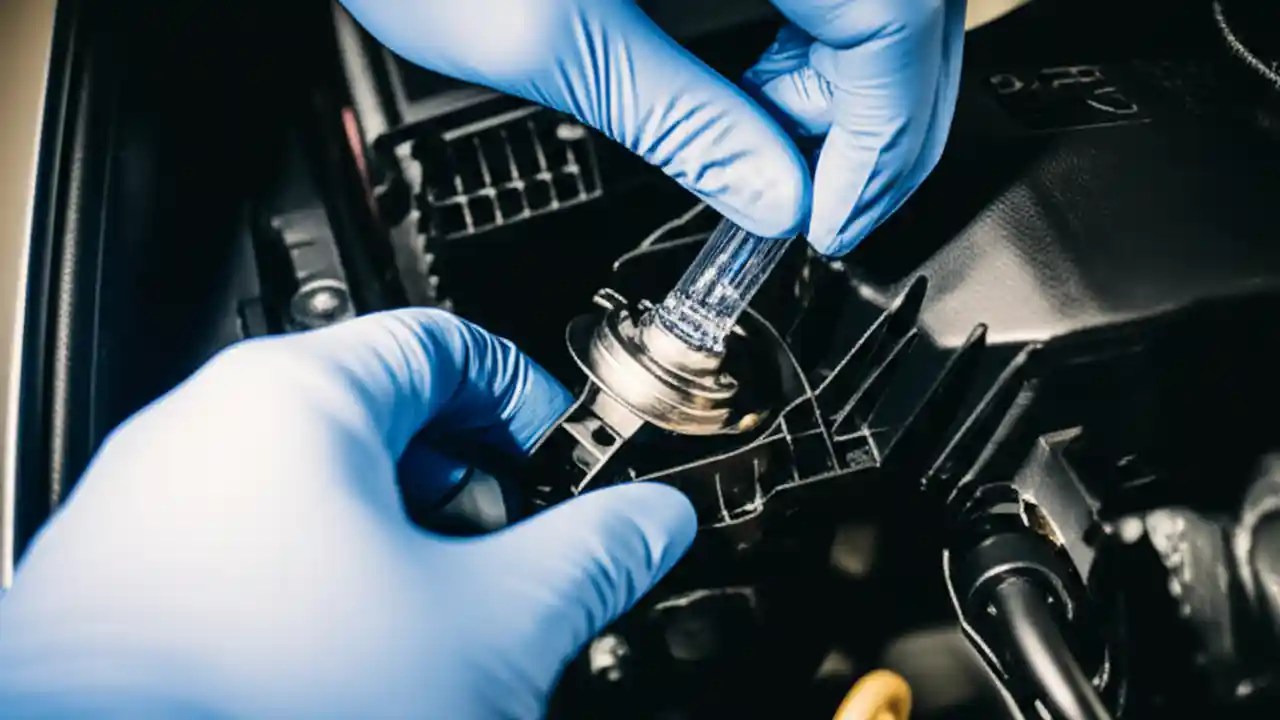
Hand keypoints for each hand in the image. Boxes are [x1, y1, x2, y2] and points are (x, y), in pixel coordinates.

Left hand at [0, 310, 695, 717]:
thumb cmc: (272, 710)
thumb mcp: (489, 628)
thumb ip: (590, 557)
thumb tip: (647, 524)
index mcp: (293, 398)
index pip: (446, 343)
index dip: (529, 399)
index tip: (565, 459)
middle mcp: (202, 430)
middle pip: (378, 411)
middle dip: (465, 481)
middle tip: (510, 553)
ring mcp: (146, 506)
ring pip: (307, 482)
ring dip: (393, 535)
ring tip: (431, 619)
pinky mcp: (116, 583)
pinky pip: (243, 541)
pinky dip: (314, 576)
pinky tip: (345, 656)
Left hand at [339, 0, 964, 255]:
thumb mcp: (549, 36)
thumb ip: (681, 121)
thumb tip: (774, 198)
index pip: (894, 27)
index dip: (881, 144)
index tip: (830, 222)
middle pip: (905, 6)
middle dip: (870, 118)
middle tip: (808, 201)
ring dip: (839, 74)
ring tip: (763, 145)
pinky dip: (805, 25)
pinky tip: (753, 72)